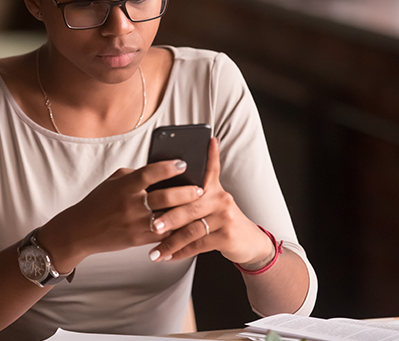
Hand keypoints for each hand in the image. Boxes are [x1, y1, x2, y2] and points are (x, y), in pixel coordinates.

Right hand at [39, 158, 203, 270]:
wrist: (81, 230)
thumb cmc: (98, 202)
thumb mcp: (113, 182)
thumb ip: (135, 175)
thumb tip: (160, 170)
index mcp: (124, 186)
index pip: (150, 173)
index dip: (168, 167)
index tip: (183, 163)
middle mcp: (130, 204)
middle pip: (165, 197)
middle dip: (186, 192)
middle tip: (201, 188)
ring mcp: (134, 224)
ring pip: (167, 218)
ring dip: (185, 213)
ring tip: (199, 207)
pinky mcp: (137, 240)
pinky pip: (162, 235)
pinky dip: (176, 230)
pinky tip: (188, 225)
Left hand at [145, 138, 273, 265]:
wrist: (248, 241)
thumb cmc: (219, 220)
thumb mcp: (211, 202)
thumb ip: (192, 193)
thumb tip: (162, 185)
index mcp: (213, 187)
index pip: (210, 167)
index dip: (209, 154)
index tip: (206, 140)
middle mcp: (221, 198)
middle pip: (190, 206)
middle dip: (168, 217)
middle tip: (151, 225)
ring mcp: (225, 217)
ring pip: (192, 229)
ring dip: (170, 242)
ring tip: (154, 251)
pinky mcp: (227, 236)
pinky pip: (198, 245)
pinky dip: (181, 252)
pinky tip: (168, 257)